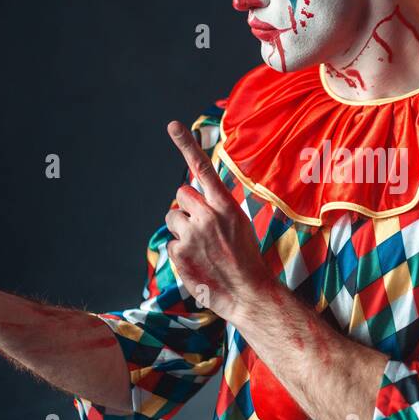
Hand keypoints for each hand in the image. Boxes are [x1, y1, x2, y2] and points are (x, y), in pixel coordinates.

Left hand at [164, 120, 270, 320]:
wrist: (247, 293)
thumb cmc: (246, 259)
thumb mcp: (240, 225)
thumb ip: (217, 209)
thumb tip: (192, 200)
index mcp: (226, 206)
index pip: (203, 169)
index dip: (187, 145)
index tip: (173, 125)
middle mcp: (207, 216)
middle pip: (182, 194)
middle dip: (188, 208)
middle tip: (204, 229)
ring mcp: (191, 234)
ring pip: (173, 218)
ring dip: (182, 230)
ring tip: (202, 248)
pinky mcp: (179, 252)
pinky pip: (171, 243)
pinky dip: (181, 252)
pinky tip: (198, 262)